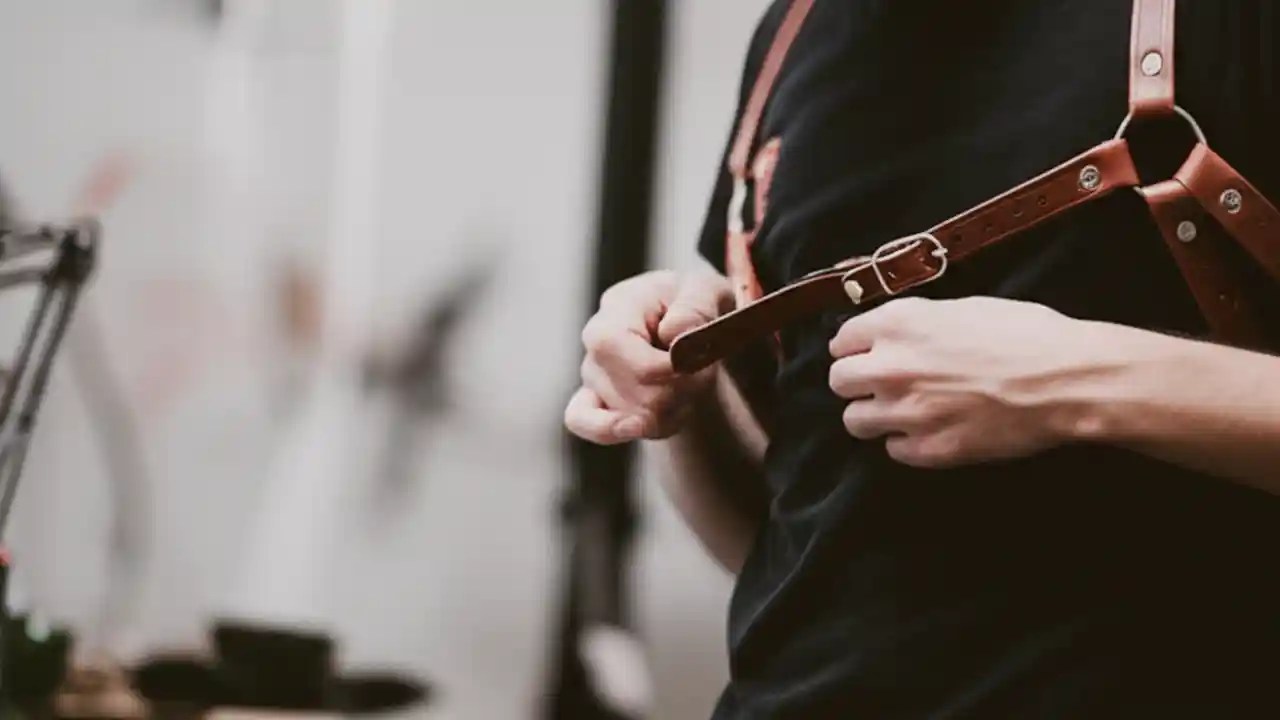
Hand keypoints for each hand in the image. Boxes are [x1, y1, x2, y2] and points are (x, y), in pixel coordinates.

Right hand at [565, 269, 732, 444]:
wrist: (691, 323)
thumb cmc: (696, 303)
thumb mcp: (709, 289)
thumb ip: (696, 305)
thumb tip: (673, 334)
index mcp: (620, 305)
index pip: (624, 350)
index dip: (664, 369)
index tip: (701, 366)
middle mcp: (596, 339)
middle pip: (634, 393)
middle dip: (680, 392)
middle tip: (705, 374)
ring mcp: (592, 371)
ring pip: (628, 417)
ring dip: (671, 411)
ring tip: (687, 385)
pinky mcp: (591, 397)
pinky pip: (581, 421)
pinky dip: (609, 430)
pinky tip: (637, 427)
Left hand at [828, 296, 1116, 467]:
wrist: (1066, 379)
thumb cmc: (1026, 334)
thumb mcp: (963, 308)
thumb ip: (916, 323)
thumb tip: (893, 336)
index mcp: (898, 324)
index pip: (842, 341)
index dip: (856, 348)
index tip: (867, 354)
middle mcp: (890, 367)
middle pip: (838, 382)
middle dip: (856, 382)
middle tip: (880, 384)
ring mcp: (906, 412)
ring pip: (854, 421)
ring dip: (873, 415)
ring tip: (902, 411)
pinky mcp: (928, 449)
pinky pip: (893, 450)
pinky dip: (906, 442)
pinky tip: (931, 430)